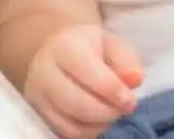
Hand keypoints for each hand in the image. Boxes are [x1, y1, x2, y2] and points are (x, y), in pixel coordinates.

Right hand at [24, 25, 144, 138]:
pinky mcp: (39, 114)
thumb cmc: (89, 47)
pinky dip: (87, 133)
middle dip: (107, 112)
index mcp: (66, 47)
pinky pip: (65, 133)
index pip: (88, 72)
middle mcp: (45, 71)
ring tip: (113, 113)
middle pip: (77, 103)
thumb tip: (135, 80)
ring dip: (99, 125)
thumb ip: (126, 61)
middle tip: (125, 109)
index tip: (130, 101)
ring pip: (70, 124)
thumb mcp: (111, 44)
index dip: (112, 90)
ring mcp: (38, 95)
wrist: (55, 51)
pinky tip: (99, 121)